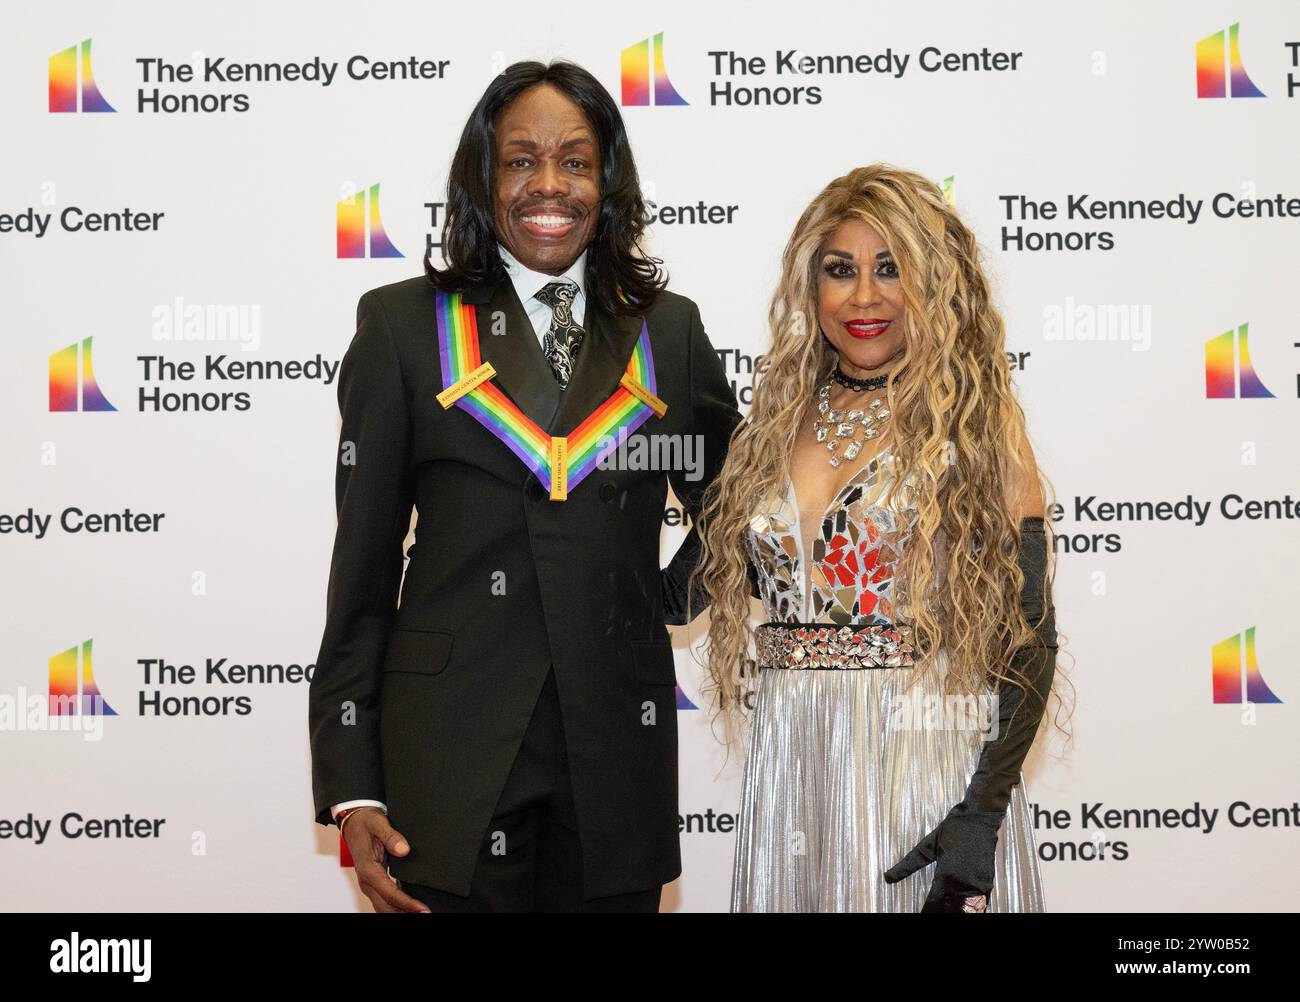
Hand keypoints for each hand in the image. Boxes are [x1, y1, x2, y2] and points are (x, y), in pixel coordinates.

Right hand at [341, 808, 429, 912]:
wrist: (354, 822)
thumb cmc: (365, 823)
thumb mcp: (378, 823)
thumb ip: (391, 836)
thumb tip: (404, 850)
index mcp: (368, 869)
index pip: (390, 893)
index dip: (407, 903)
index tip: (422, 909)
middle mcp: (367, 881)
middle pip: (386, 906)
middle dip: (405, 912)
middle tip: (426, 914)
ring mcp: (369, 884)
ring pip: (384, 907)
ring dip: (401, 912)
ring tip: (421, 912)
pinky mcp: (374, 883)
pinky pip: (384, 900)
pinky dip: (397, 907)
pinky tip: (410, 907)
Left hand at [883, 803, 1003, 912]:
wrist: (980, 818)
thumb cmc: (953, 829)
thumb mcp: (928, 845)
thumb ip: (909, 864)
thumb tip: (888, 876)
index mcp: (945, 874)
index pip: (934, 903)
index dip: (926, 911)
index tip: (920, 914)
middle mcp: (962, 883)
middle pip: (951, 909)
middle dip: (942, 911)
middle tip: (932, 911)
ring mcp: (977, 884)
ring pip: (967, 910)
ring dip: (956, 911)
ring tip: (947, 910)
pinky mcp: (987, 882)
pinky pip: (981, 904)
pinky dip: (973, 910)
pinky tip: (964, 910)